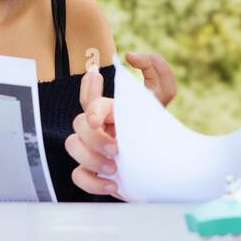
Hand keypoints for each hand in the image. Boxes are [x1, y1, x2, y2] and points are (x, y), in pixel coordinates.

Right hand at [66, 52, 176, 198]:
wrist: (167, 164)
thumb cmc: (160, 127)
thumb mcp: (163, 95)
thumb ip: (156, 69)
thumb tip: (130, 56)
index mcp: (110, 109)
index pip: (89, 96)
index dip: (88, 93)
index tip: (98, 110)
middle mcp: (98, 128)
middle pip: (78, 123)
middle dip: (94, 136)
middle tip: (117, 148)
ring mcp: (93, 150)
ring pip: (73, 146)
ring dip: (91, 157)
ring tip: (115, 167)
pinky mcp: (94, 173)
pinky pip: (78, 176)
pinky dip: (92, 182)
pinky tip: (113, 184)